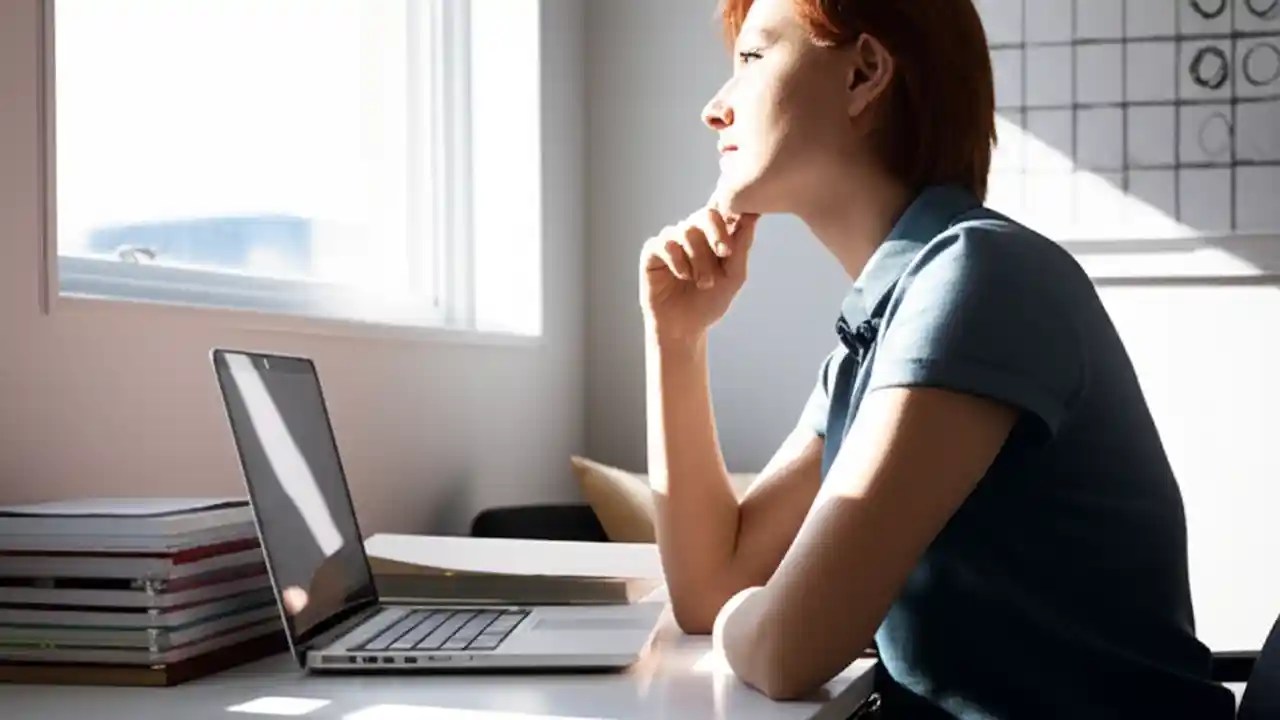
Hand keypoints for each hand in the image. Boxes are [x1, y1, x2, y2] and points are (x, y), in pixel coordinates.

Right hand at [639, 206, 759, 341]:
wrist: (684, 327)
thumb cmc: (709, 301)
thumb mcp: (733, 276)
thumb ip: (741, 247)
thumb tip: (753, 216)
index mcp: (714, 235)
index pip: (724, 211)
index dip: (733, 215)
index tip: (741, 233)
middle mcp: (693, 232)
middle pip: (706, 214)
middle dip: (717, 234)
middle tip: (724, 253)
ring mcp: (672, 239)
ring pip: (687, 231)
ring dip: (699, 259)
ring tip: (702, 282)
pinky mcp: (652, 250)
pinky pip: (666, 243)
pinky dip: (678, 261)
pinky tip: (683, 276)